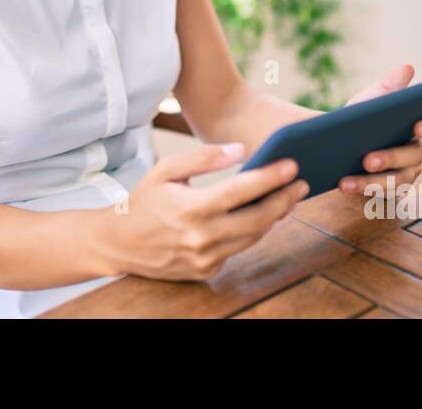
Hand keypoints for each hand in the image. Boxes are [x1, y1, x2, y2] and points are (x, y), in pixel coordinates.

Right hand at [112, 142, 308, 281]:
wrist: (119, 243)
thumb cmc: (144, 200)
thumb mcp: (165, 170)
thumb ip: (202, 157)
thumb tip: (239, 150)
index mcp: (190, 209)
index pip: (240, 192)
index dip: (270, 178)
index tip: (292, 165)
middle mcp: (200, 238)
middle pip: (257, 219)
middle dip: (284, 200)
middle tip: (302, 183)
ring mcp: (204, 259)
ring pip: (252, 237)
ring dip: (275, 217)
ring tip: (289, 197)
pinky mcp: (206, 271)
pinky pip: (238, 249)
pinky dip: (252, 232)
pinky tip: (264, 216)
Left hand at [337, 63, 421, 194]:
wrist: (334, 143)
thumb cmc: (360, 120)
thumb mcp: (369, 102)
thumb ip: (388, 87)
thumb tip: (408, 68)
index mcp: (418, 124)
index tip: (416, 124)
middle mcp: (417, 151)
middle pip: (415, 155)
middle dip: (391, 157)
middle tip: (367, 159)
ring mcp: (406, 173)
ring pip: (398, 179)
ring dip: (373, 180)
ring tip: (347, 179)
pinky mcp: (390, 190)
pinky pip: (381, 193)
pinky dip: (361, 188)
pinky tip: (342, 183)